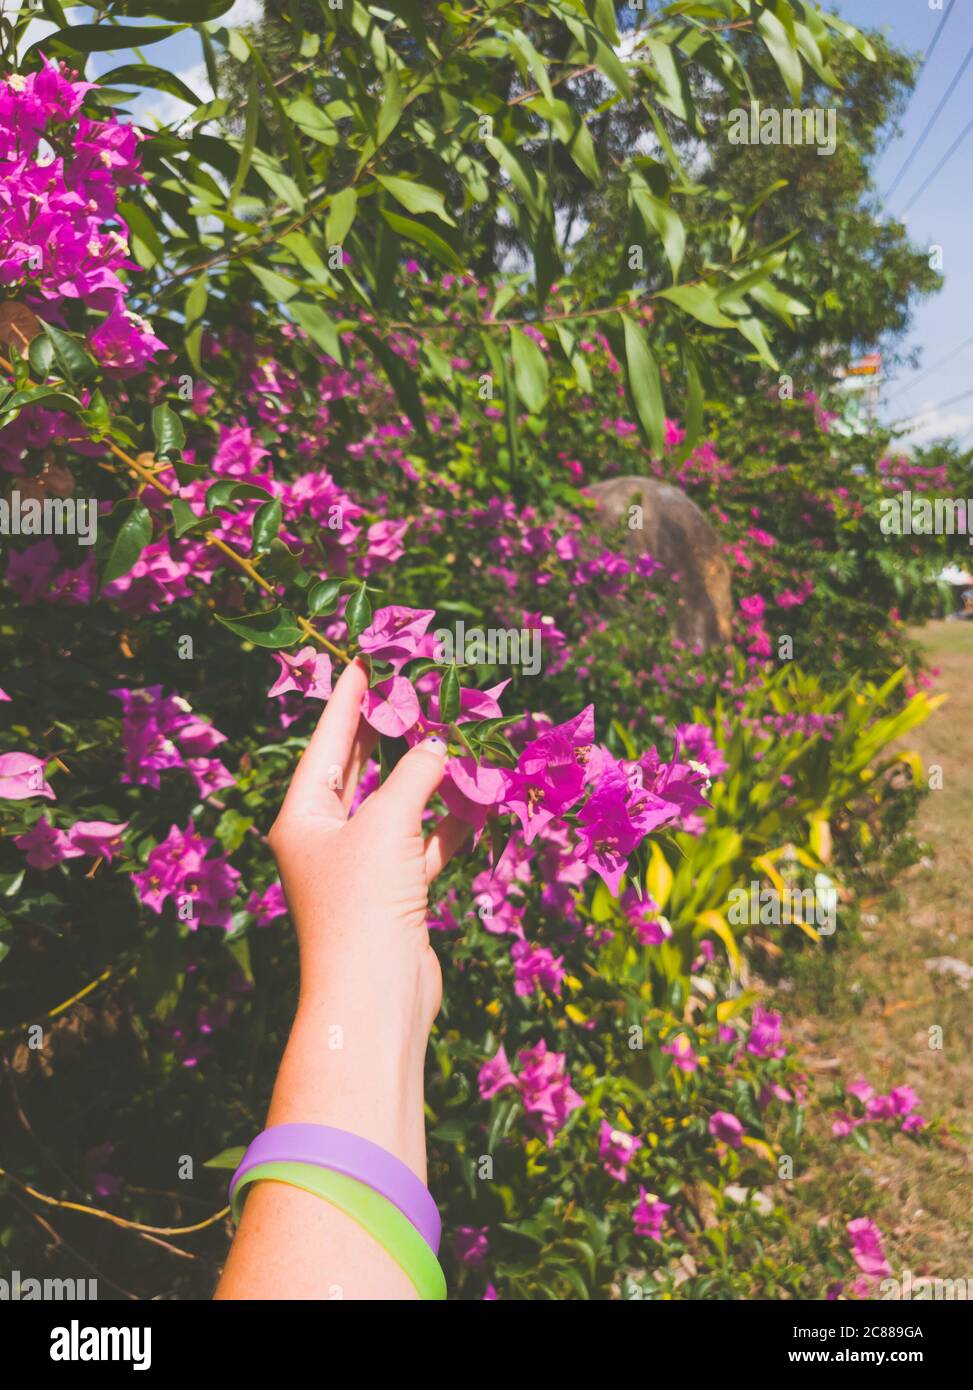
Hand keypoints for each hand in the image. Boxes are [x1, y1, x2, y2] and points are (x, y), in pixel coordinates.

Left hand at [263, 657, 469, 1173]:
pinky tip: (475, 801)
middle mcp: (326, 840)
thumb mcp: (388, 825)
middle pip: (359, 773)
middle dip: (388, 736)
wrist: (377, 997)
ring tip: (452, 736)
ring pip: (397, 808)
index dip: (347, 704)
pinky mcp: (395, 895)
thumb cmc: (365, 905)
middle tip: (412, 692)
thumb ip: (416, 775)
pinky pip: (423, 846)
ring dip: (426, 779)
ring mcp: (361, 869)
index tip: (363, 663)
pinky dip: (447, 825)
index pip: (327, 746)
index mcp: (303, 818)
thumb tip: (439, 747)